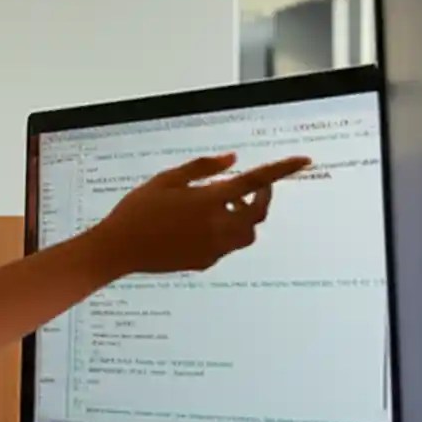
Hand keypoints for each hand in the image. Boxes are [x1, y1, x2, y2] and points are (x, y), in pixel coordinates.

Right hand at [89, 152, 311, 278]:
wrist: (120, 249)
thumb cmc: (138, 210)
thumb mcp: (167, 179)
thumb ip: (202, 168)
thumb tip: (231, 160)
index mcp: (209, 200)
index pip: (255, 182)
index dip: (282, 170)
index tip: (302, 160)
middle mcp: (217, 226)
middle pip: (258, 214)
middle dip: (263, 198)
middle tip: (254, 188)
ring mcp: (213, 247)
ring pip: (247, 234)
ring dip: (244, 218)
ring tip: (223, 207)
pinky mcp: (205, 262)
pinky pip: (227, 246)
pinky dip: (225, 233)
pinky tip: (200, 226)